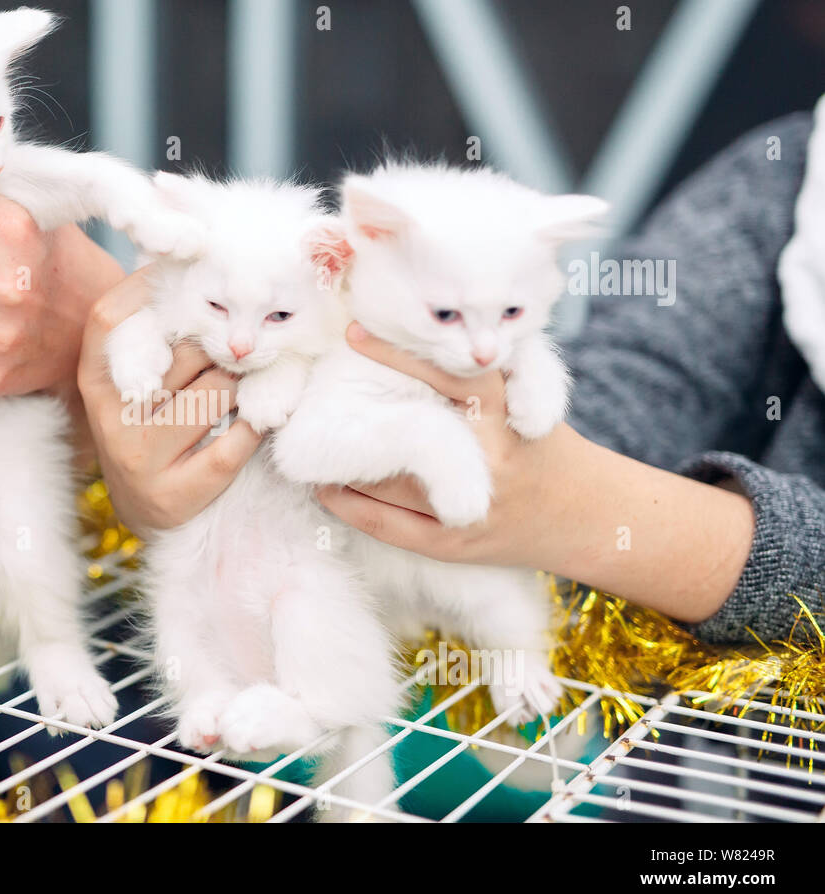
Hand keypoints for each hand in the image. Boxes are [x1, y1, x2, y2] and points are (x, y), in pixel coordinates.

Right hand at [78, 269, 261, 534]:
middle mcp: (110, 417)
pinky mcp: (178, 492)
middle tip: (237, 346)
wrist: (148, 510)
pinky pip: (239, 439)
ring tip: (241, 386)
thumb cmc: (153, 421)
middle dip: (221, 344)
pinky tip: (255, 417)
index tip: (195, 272)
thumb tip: (191, 253)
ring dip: (243, 383)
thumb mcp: (136, 373)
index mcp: (94, 378)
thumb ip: (153, 324)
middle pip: (187, 349)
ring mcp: (141, 456)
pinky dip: (257, 422)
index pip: (112, 316)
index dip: (153, 288)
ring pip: (219, 390)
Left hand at [316, 322, 566, 566]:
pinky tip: (328, 490)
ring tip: (314, 441)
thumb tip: (414, 342)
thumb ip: (480, 378)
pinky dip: (353, 508)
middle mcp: (490, 463)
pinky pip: (389, 528)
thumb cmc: (547, 447)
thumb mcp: (529, 398)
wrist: (591, 517)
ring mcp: (470, 509)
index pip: (452, 376)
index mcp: (508, 418)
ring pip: (391, 485)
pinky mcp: (453, 546)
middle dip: (363, 418)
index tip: (355, 335)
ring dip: (348, 464)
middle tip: (318, 391)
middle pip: (409, 438)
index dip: (398, 356)